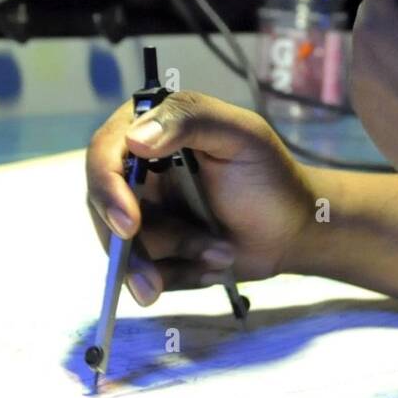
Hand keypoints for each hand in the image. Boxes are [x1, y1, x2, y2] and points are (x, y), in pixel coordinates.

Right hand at [85, 91, 316, 306]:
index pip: (105, 152)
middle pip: (103, 207)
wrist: (293, 229)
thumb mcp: (242, 135)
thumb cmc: (270, 175)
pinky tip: (214, 266)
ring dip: (175, 258)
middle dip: (138, 246)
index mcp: (152, 130)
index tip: (128, 224)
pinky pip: (144, 272)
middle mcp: (137, 170)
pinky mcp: (152, 249)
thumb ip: (191, 120)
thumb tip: (133, 138)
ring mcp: (142, 211)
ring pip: (123, 246)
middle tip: (158, 277)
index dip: (107, 187)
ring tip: (221, 254)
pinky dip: (180, 275)